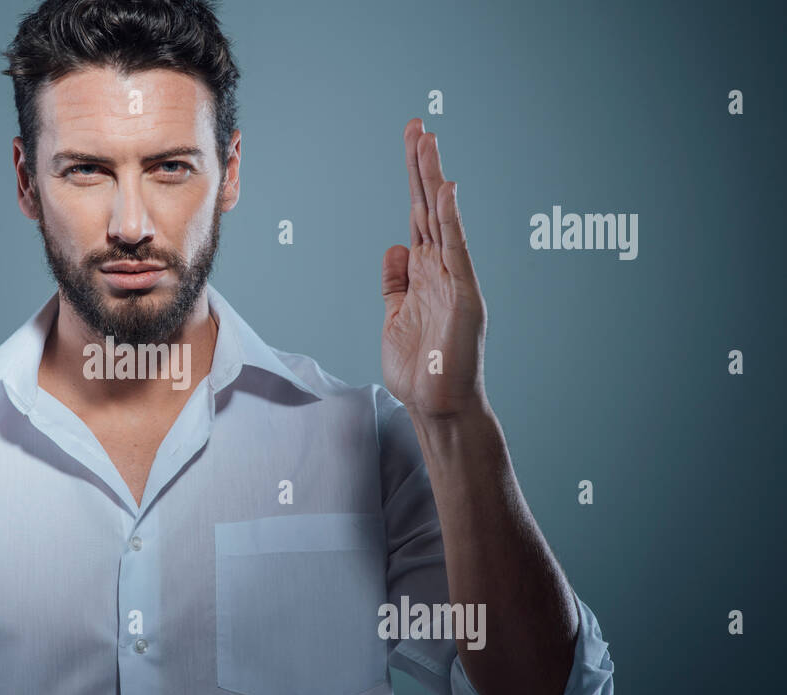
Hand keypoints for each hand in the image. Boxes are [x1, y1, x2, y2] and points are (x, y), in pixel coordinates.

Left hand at [381, 118, 487, 420]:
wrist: (439, 406)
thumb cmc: (420, 369)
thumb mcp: (395, 317)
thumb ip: (395, 282)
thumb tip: (394, 247)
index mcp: (424, 274)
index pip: (417, 217)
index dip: (413, 181)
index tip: (413, 144)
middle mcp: (441, 269)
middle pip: (428, 207)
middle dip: (422, 166)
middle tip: (417, 126)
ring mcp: (453, 280)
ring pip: (441, 220)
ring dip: (433, 180)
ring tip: (428, 140)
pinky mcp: (463, 295)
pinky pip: (455, 250)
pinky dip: (449, 220)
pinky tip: (444, 191)